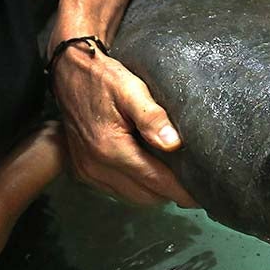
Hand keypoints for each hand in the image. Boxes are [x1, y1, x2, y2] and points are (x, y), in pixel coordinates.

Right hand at [51, 47, 196, 206]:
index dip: (180, 191)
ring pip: (131, 196)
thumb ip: (152, 117)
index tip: (200, 197)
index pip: (156, 181)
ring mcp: (87, 171)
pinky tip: (148, 173)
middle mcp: (96, 166)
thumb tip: (174, 144)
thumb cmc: (101, 77)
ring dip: (153, 192)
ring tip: (174, 181)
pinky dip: (135, 187)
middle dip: (170, 194)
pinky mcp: (83, 171)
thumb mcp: (130, 88)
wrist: (68, 72)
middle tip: (192, 185)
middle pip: (145, 196)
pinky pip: (116, 190)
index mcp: (110, 149)